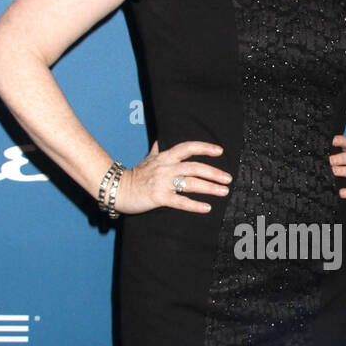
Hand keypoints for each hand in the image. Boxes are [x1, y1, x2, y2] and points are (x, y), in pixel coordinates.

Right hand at [114, 140, 231, 213]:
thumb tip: (161, 138)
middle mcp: (165, 168)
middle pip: (194, 167)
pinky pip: (179, 201)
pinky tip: (206, 208)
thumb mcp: (147, 159)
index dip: (204, 148)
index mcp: (165, 157)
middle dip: (213, 172)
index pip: (187, 147)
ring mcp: (162, 183)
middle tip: (228, 178)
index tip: (220, 151)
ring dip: (209, 188)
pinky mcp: (158, 198)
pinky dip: (194, 205)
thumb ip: (158, 149)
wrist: (117, 189)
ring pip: (190, 183)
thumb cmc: (134, 175)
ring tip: (223, 191)